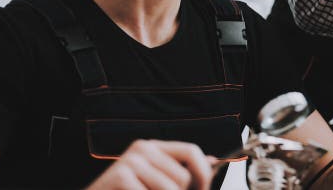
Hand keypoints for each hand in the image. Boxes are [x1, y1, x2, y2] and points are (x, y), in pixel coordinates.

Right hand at [87, 140, 212, 189]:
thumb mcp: (155, 180)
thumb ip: (181, 171)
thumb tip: (212, 162)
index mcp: (153, 147)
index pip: (191, 151)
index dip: (203, 174)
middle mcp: (143, 148)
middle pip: (183, 176)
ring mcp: (130, 160)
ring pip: (171, 189)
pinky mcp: (120, 175)